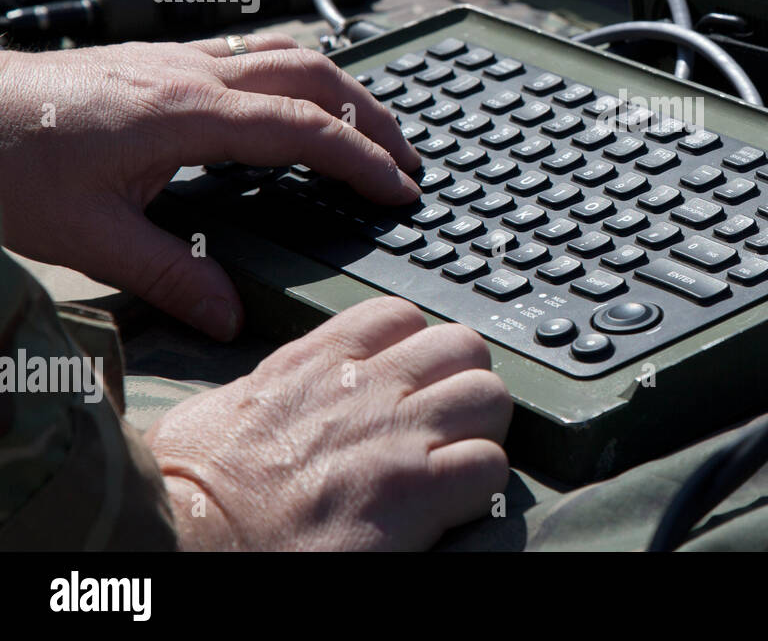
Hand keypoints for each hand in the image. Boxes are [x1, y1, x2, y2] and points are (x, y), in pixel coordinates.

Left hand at [0, 35, 421, 338]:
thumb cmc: (6, 161)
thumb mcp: (88, 236)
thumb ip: (171, 275)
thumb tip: (229, 316)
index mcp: (187, 114)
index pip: (304, 131)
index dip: (362, 161)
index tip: (400, 190)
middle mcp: (192, 75)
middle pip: (315, 76)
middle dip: (373, 117)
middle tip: (409, 158)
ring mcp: (176, 59)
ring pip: (286, 53)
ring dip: (341, 89)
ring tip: (370, 128)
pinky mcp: (157, 59)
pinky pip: (251, 53)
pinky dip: (296, 76)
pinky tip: (294, 104)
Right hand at [145, 297, 511, 549]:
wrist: (185, 543)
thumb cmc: (190, 491)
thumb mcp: (221, 409)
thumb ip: (272, 386)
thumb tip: (277, 392)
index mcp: (316, 362)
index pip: (400, 316)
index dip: (415, 348)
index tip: (407, 381)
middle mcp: (366, 387)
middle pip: (463, 346)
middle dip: (462, 382)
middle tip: (445, 422)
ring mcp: (397, 436)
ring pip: (490, 398)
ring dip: (482, 430)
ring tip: (456, 461)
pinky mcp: (416, 493)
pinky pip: (490, 467)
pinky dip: (481, 486)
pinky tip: (453, 504)